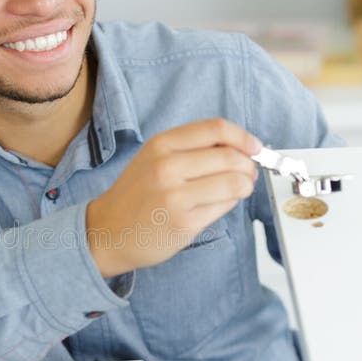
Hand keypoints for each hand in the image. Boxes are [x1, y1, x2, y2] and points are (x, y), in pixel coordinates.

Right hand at [86, 119, 260, 277]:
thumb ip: (190, 149)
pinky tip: (219, 204)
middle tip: (248, 173)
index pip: (216, 129)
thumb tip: (239, 148)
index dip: (243, 137)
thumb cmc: (136, 196)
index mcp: (161, 145)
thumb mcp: (154, 159)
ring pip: (233, 182)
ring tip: (239, 188)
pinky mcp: (184, 223)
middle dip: (248, 165)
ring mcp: (175, 196)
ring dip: (245, 185)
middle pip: (230, 157)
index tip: (254, 147)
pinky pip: (224, 206)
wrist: (107, 231)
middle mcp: (167, 167)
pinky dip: (230, 203)